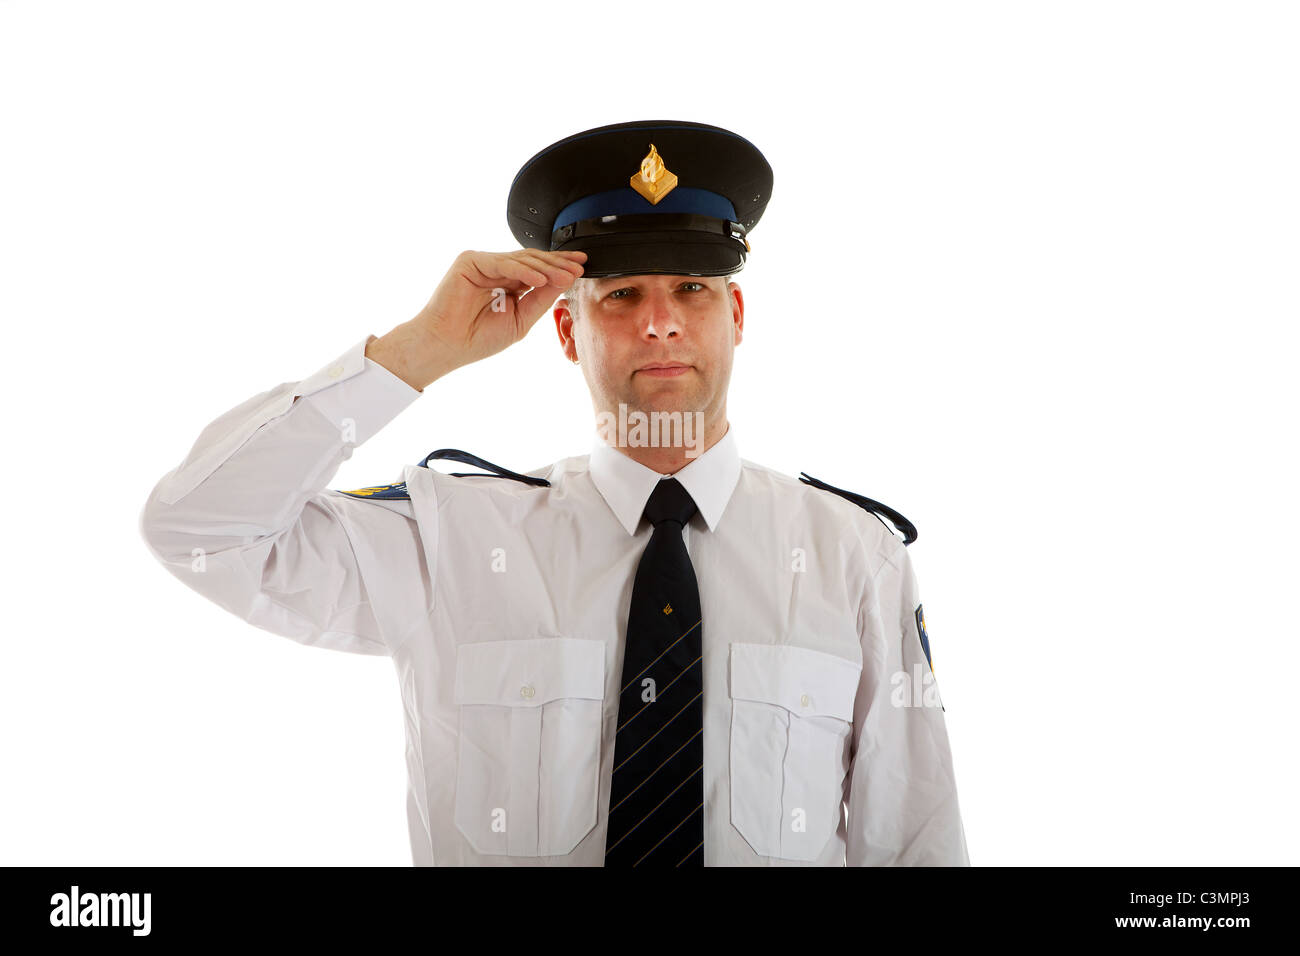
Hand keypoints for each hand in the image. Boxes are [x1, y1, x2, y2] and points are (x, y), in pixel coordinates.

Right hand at [413, 248, 586, 371]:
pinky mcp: (470, 261)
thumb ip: (541, 299)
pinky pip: (502, 262)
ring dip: (545, 267)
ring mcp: (483, 263)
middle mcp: (497, 270)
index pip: (539, 270)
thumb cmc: (478, 338)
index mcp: (509, 283)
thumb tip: (565, 280)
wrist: (447, 346)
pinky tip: (539, 278)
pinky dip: (522, 270)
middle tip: (579, 266)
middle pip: (533, 260)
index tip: (582, 267)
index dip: (560, 267)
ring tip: (565, 274)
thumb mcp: (521, 319)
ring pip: (521, 259)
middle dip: (558, 263)